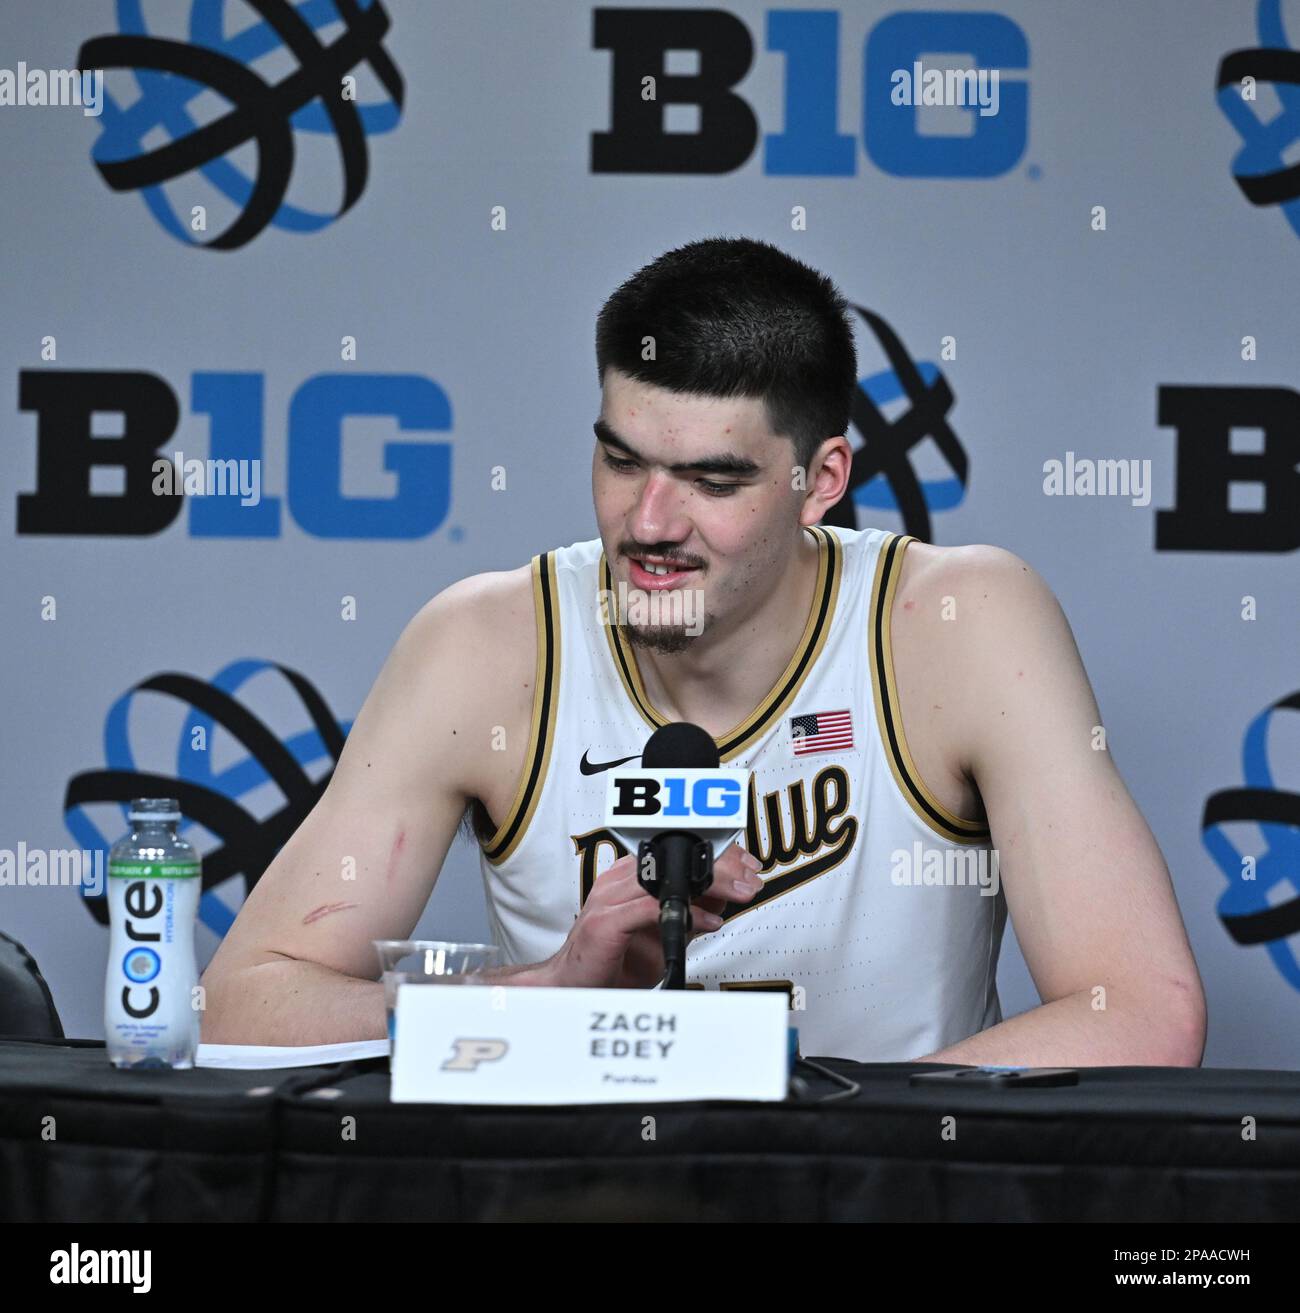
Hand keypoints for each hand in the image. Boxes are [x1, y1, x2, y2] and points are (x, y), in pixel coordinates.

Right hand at [549, 842, 763, 988]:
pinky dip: (686, 914)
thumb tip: (723, 897)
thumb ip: (687, 911)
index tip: (746, 864)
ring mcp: (609, 898)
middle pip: (675, 855)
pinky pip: (652, 909)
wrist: (574, 984)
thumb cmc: (614, 958)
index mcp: (630, 875)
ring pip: (668, 876)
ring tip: (739, 893)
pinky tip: (708, 921)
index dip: (716, 852)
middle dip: (722, 863)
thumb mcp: (661, 931)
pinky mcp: (606, 922)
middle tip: (750, 877)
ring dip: (712, 884)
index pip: (677, 848)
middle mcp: (619, 880)